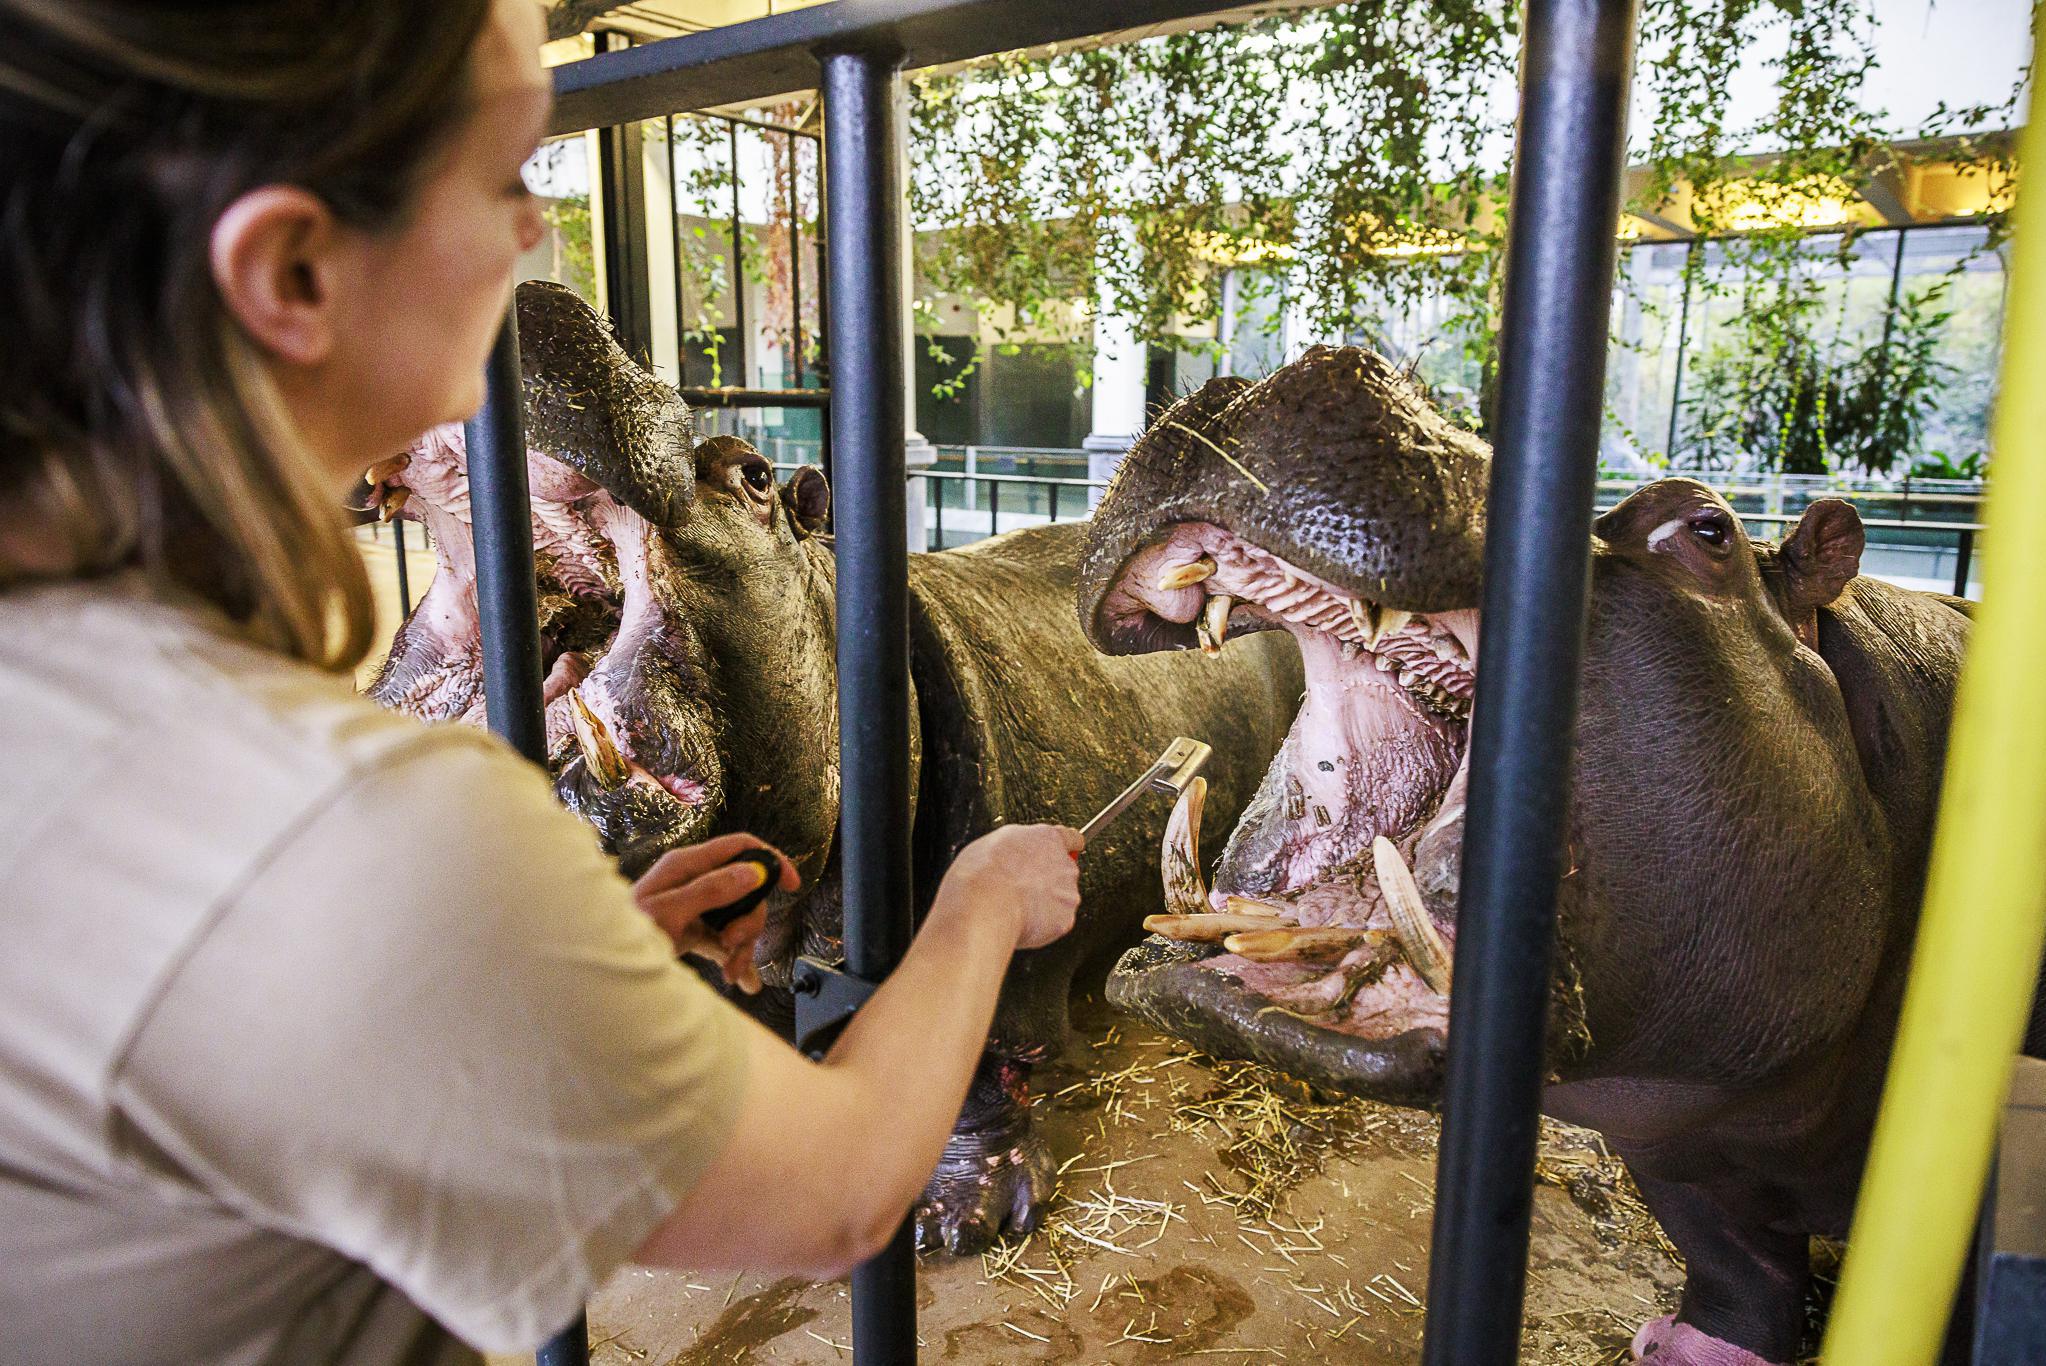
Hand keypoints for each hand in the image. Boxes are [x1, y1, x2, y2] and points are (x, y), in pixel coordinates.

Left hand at [632, 834, 799, 993]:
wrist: (604, 971)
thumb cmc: (625, 935)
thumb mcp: (669, 913)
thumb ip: (711, 890)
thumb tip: (753, 872)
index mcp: (687, 865)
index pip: (740, 847)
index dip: (770, 860)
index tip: (791, 884)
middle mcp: (695, 881)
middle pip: (746, 890)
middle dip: (749, 920)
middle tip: (733, 944)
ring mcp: (697, 906)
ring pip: (740, 918)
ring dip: (743, 946)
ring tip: (731, 972)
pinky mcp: (696, 930)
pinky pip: (727, 940)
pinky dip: (735, 958)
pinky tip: (739, 980)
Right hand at [933, 824, 1083, 950]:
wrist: (985, 904)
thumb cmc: (982, 872)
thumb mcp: (994, 842)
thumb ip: (1016, 847)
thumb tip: (1013, 854)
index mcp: (1047, 839)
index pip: (1071, 838)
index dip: (1069, 846)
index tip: (1071, 849)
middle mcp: (1064, 864)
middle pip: (1063, 873)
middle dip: (1047, 882)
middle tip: (1020, 889)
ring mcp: (1067, 893)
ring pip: (1060, 901)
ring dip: (1044, 906)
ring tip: (1015, 908)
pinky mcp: (1065, 920)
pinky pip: (1055, 924)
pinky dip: (1042, 927)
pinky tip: (1020, 922)